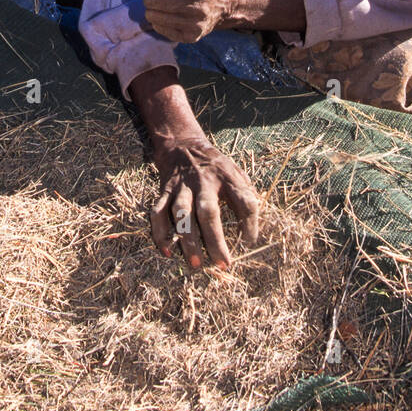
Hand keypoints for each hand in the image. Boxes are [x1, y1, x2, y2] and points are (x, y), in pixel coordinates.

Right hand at [150, 136, 258, 268]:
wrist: (183, 146)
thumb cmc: (215, 167)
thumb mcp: (236, 173)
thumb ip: (245, 195)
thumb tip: (253, 229)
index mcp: (227, 177)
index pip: (244, 201)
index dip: (251, 223)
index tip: (249, 241)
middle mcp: (203, 182)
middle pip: (209, 212)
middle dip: (215, 240)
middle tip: (223, 264)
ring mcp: (182, 187)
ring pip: (181, 215)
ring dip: (188, 241)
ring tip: (195, 264)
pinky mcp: (165, 191)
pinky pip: (158, 213)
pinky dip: (160, 233)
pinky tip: (167, 251)